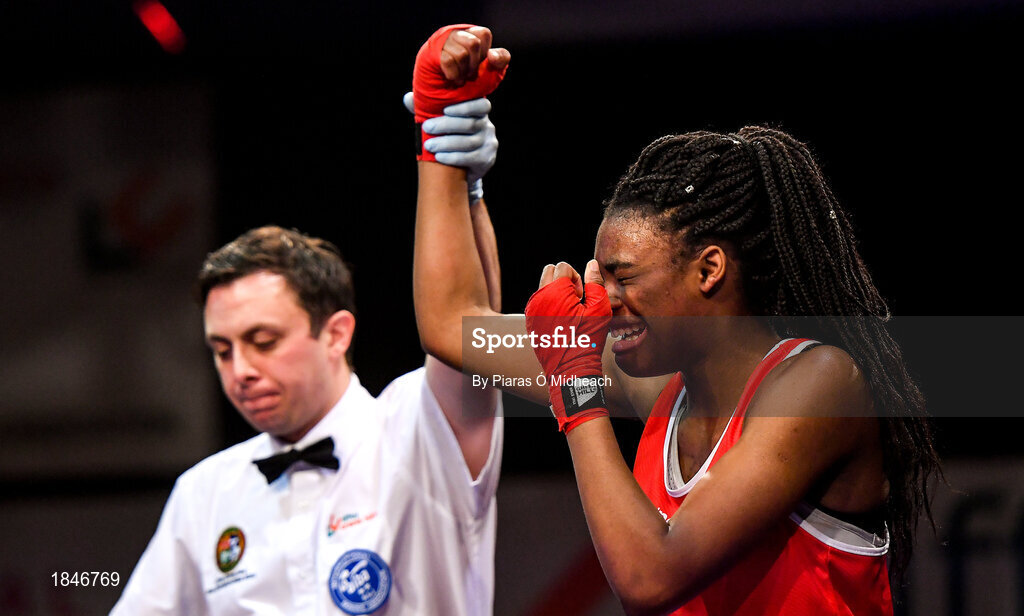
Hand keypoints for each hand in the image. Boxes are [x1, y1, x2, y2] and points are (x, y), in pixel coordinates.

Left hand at [412, 24, 508, 161]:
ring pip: (469, 142)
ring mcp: (489, 144)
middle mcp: (487, 127)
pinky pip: (470, 158)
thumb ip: (427, 108)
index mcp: (479, 113)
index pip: (482, 105)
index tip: (445, 110)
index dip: (466, 107)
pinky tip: (439, 157)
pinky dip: (453, 157)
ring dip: (446, 143)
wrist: (460, 168)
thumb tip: (408, 99)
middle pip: (471, 124)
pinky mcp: (486, 160)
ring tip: (428, 145)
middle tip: (427, 127)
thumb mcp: (439, 121)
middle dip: (446, 125)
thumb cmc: (449, 137)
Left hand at [525, 260, 611, 432]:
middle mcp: (539, 297)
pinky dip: (549, 305)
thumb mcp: (599, 309)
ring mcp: (531, 309)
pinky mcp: (529, 320)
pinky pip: (538, 302)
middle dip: (564, 281)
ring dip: (556, 293)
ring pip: (543, 286)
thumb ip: (595, 283)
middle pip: (550, 271)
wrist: (570, 369)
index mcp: (555, 291)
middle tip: (576, 301)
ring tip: (569, 313)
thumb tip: (591, 264)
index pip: (563, 266)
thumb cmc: (588, 339)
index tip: (582, 296)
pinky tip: (561, 321)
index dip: (577, 279)